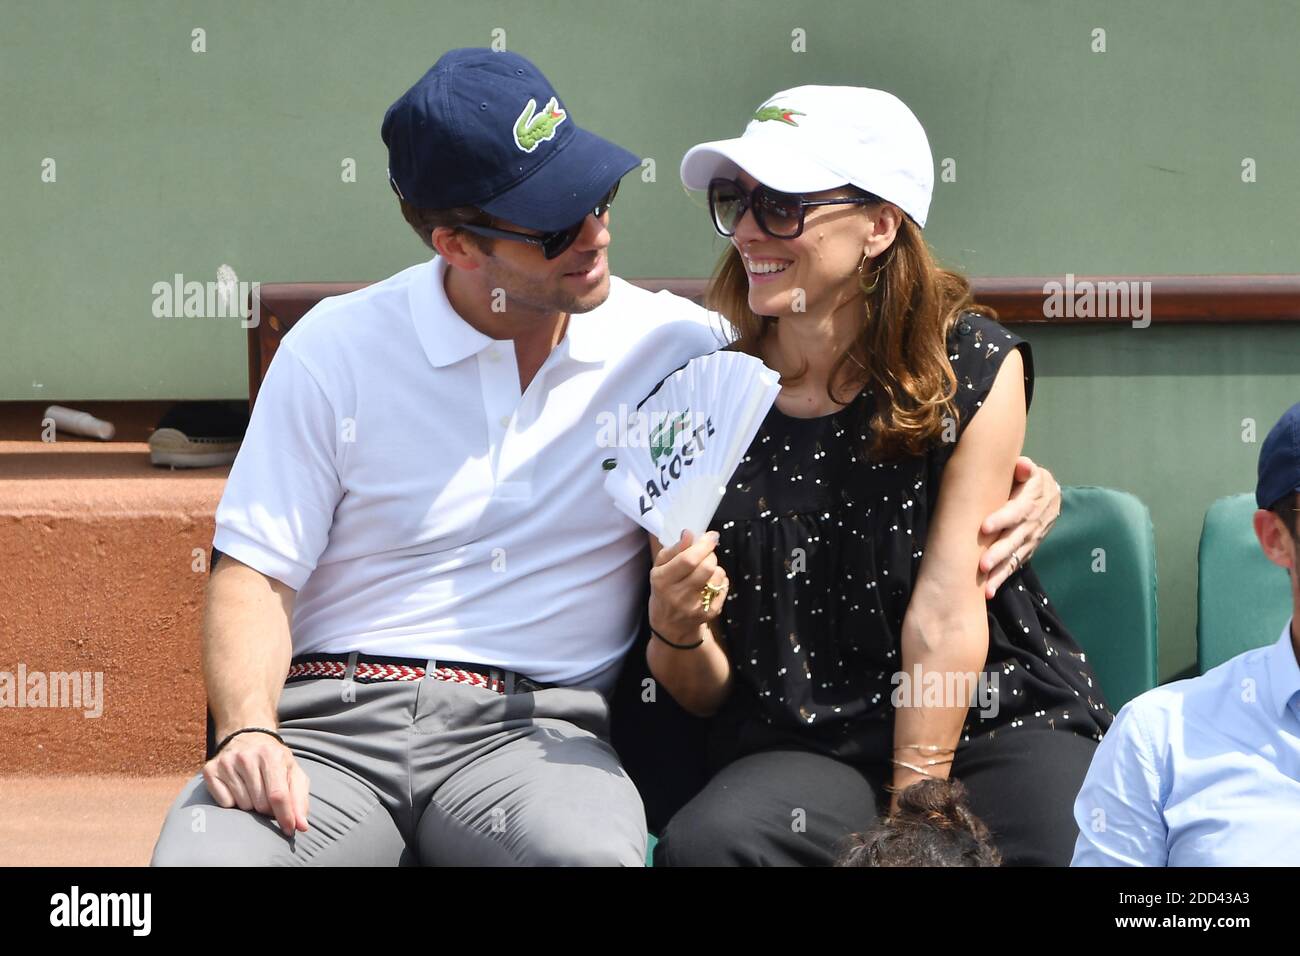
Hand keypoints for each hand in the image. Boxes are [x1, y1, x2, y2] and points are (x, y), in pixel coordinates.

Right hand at [203, 731, 309, 836]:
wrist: (248, 738)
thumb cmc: (275, 761)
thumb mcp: (293, 773)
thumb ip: (299, 799)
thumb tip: (302, 826)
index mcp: (271, 754)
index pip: (278, 795)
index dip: (285, 816)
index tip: (289, 830)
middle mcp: (247, 757)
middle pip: (260, 804)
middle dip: (268, 808)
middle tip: (269, 796)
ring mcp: (226, 763)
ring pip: (243, 805)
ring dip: (252, 805)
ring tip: (254, 789)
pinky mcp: (210, 771)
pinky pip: (225, 804)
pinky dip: (233, 802)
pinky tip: (238, 788)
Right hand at [649, 529, 729, 642]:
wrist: (670, 626)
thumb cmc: (664, 590)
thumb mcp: (660, 569)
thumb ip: (674, 550)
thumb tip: (689, 533)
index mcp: (663, 581)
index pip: (688, 560)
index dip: (703, 545)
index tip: (710, 536)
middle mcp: (678, 596)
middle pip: (706, 567)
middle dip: (710, 554)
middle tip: (706, 553)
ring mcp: (695, 607)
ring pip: (717, 576)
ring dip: (715, 567)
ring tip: (706, 570)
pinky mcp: (709, 613)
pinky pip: (723, 588)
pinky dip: (719, 581)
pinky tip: (709, 583)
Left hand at [977, 455, 1060, 598]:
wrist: (1049, 493)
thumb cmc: (1027, 478)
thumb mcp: (1028, 470)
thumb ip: (1024, 468)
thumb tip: (1022, 464)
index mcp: (1033, 499)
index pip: (1018, 510)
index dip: (1002, 518)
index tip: (984, 527)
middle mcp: (1034, 522)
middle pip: (1016, 538)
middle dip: (1000, 553)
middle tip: (982, 565)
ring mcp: (1032, 538)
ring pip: (1017, 556)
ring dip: (1001, 571)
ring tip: (986, 586)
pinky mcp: (1029, 549)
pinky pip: (1016, 564)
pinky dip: (1003, 577)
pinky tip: (989, 590)